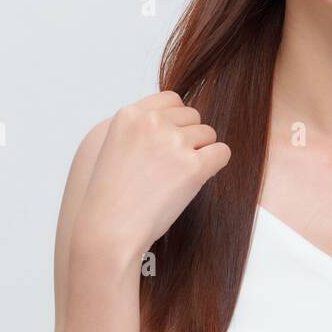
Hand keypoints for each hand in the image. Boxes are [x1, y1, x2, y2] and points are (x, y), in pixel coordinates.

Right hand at [73, 90, 230, 259]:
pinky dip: (215, 165)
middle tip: (171, 167)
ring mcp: (173, 143)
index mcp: (129, 115)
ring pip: (208, 134)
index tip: (167, 144)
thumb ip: (144, 128)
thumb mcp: (117, 147)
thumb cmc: (112, 198)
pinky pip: (222, 153)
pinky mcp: (193, 166)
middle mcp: (152, 123)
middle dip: (189, 138)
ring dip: (200, 153)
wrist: (109, 232)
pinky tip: (197, 180)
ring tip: (175, 178)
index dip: (175, 122)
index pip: (172, 99)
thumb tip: (183, 118)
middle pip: (193, 116)